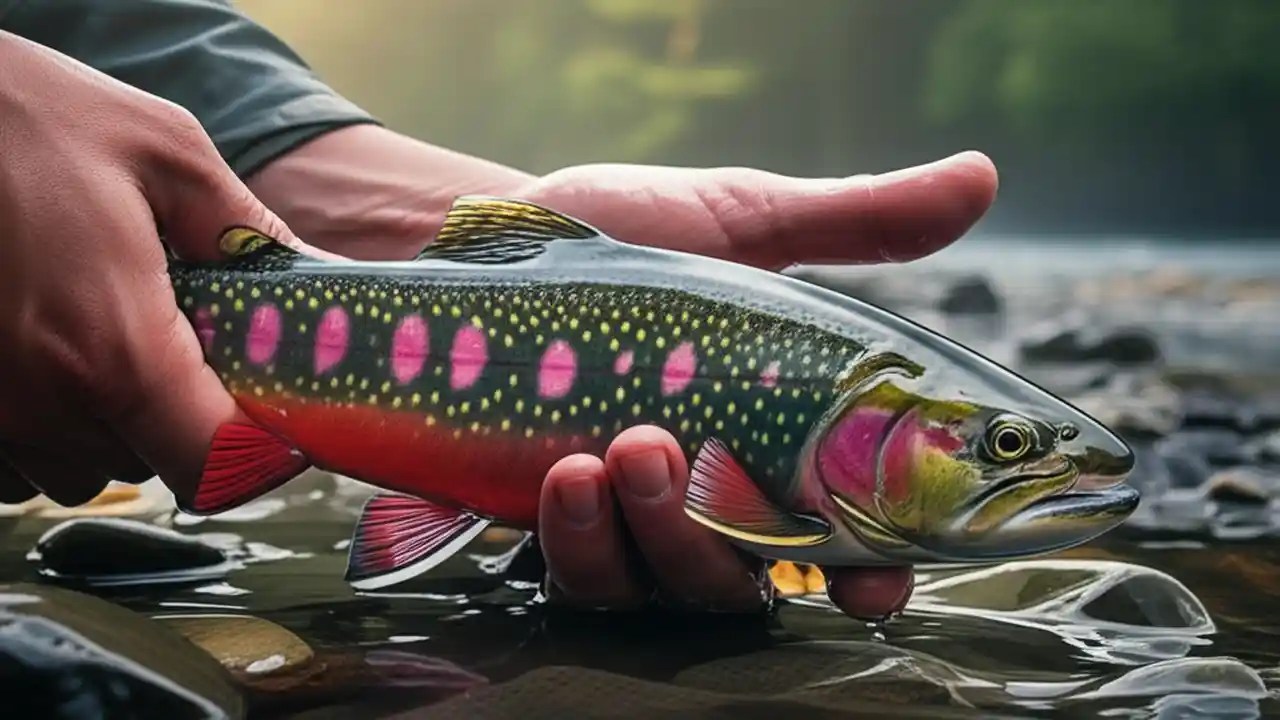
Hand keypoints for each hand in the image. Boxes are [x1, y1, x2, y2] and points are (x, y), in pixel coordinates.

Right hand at [0, 32, 302, 505]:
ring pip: (85, 466)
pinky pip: (22, 457)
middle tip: (179, 337)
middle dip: (182, 415)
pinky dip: (47, 419)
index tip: (271, 415)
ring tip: (100, 327)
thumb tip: (319, 280)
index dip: (259, 452)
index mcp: (115, 346)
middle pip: (154, 463)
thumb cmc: (27, 117)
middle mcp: (43, 402)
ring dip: (111, 420)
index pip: (216, 466)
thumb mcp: (166, 152)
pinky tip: (45, 346)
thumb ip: (250, 233)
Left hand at [247, 126, 997, 619]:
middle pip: (751, 579)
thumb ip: (856, 223)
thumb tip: (983, 177)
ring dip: (651, 536)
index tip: (872, 580)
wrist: (489, 253)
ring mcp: (634, 528)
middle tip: (676, 447)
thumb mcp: (743, 222)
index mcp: (776, 441)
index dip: (870, 572)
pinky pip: (583, 580)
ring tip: (619, 448)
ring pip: (667, 588)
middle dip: (726, 541)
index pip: (846, 537)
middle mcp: (713, 502)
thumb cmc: (626, 240)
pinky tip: (565, 474)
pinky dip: (580, 541)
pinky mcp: (558, 534)